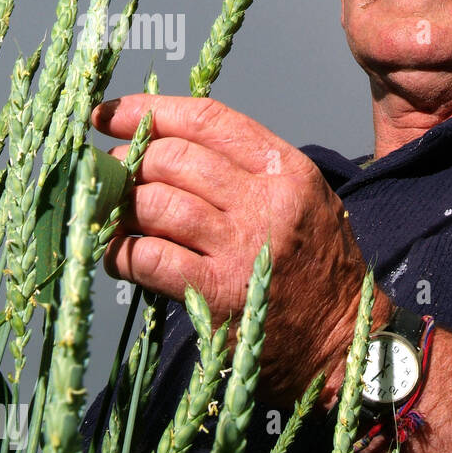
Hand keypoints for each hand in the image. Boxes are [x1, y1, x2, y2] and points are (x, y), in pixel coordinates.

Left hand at [92, 95, 389, 408]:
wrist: (342, 340)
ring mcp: (241, 247)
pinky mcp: (217, 292)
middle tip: (112, 176)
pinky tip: (120, 255)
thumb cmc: (319, 270)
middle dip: (128, 163)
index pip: (209, 121)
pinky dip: (121, 253)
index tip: (109, 116)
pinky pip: (147, 257)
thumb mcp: (304, 202)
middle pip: (172, 158)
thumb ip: (248, 172)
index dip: (150, 112)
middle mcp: (266, 202)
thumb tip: (163, 150)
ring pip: (155, 203)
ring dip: (120, 207)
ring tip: (114, 215)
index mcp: (287, 171)